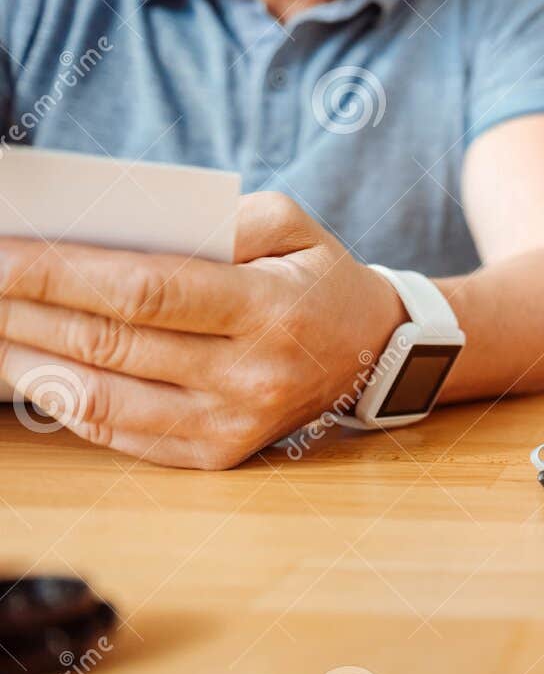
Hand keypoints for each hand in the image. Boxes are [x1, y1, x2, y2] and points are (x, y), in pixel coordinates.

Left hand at [0, 193, 405, 469]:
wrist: (376, 353)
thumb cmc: (319, 278)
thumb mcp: (291, 224)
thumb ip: (220, 218)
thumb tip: (126, 231)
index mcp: (270, 309)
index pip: (145, 291)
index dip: (60, 273)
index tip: (0, 252)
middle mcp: (250, 376)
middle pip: (110, 343)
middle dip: (26, 310)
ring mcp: (232, 425)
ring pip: (100, 398)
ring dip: (27, 360)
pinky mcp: (217, 455)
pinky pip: (119, 433)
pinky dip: (62, 402)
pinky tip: (29, 369)